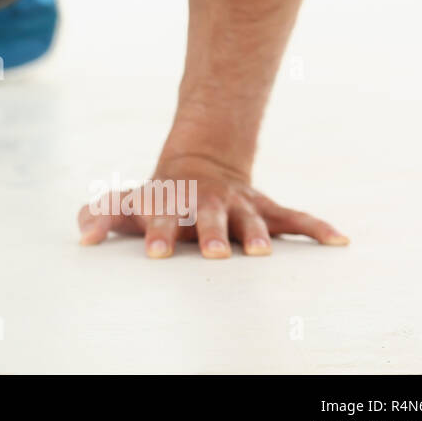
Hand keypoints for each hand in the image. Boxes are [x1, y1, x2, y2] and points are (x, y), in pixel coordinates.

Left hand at [76, 152, 348, 258]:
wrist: (199, 166)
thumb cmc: (158, 198)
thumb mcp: (127, 202)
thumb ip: (100, 216)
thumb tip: (82, 236)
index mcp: (172, 202)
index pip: (161, 216)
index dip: (156, 233)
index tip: (154, 253)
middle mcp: (207, 202)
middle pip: (209, 217)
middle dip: (212, 235)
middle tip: (214, 254)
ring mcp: (239, 205)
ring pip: (252, 219)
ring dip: (258, 235)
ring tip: (262, 252)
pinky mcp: (266, 209)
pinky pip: (295, 218)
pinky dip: (317, 227)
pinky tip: (339, 240)